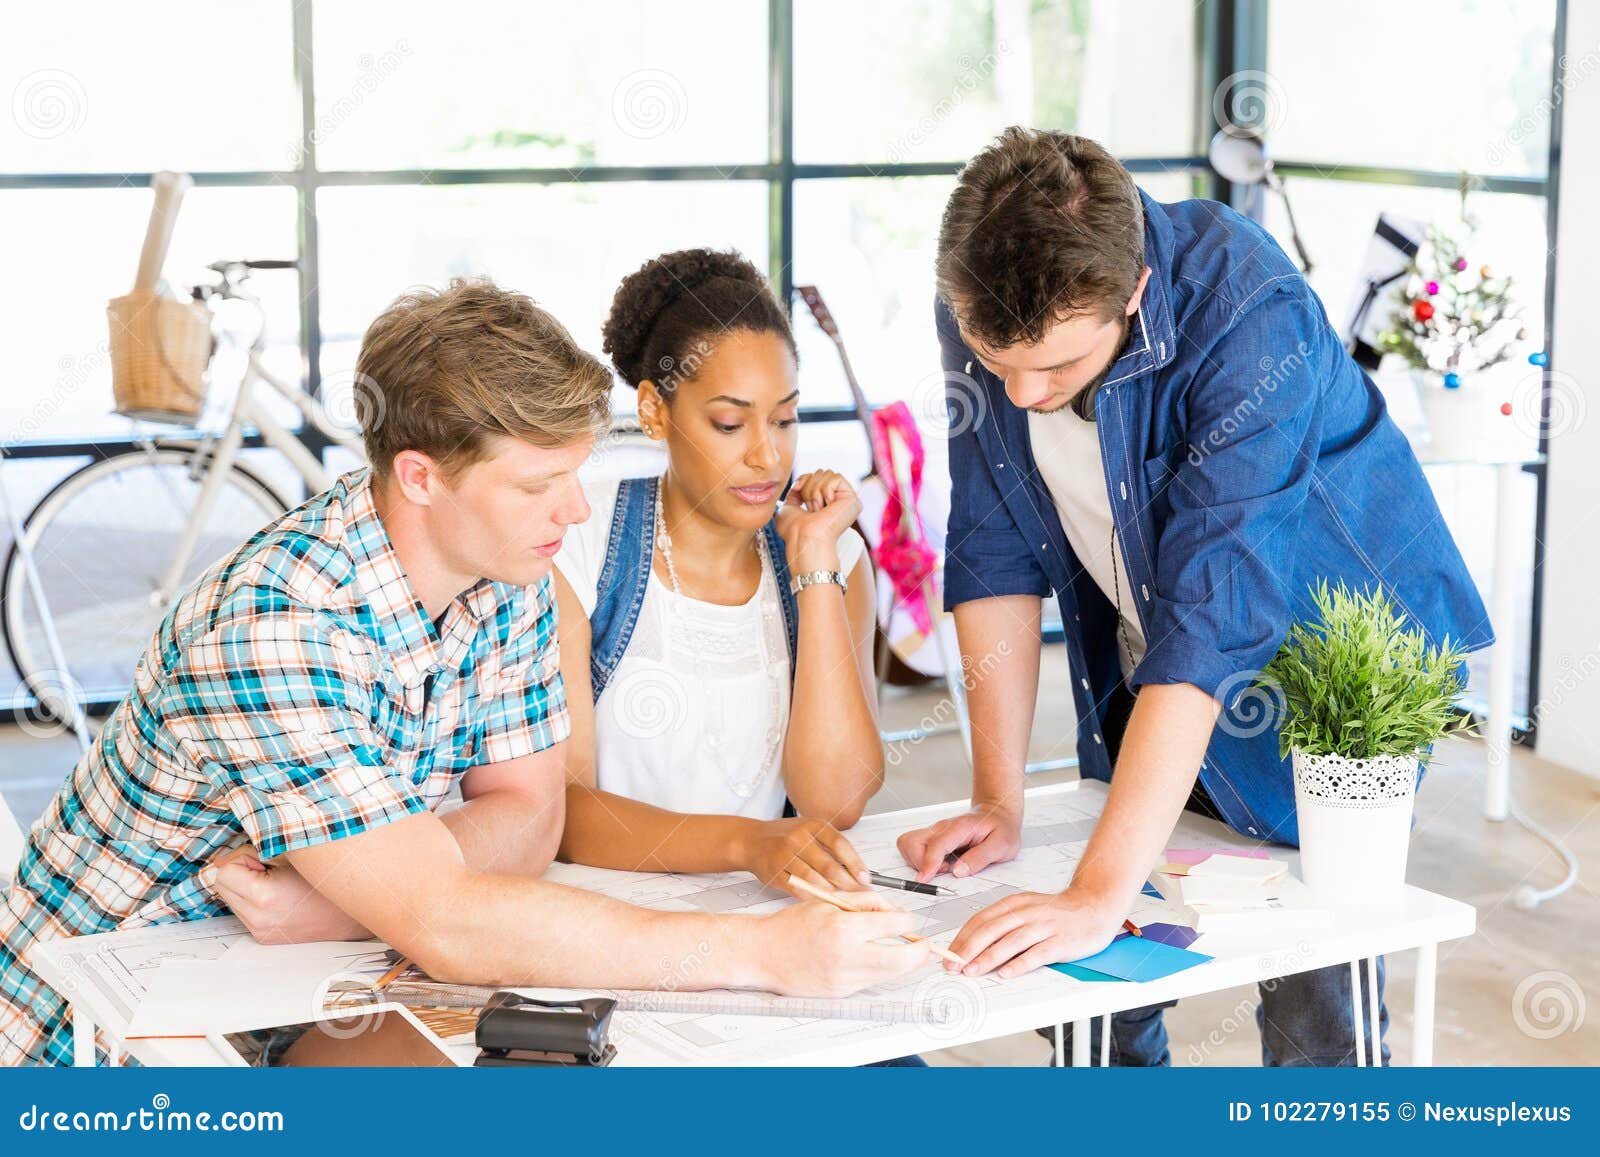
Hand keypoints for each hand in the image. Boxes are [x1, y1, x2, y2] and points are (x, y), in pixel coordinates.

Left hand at [206, 845, 371, 944]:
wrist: (355, 912)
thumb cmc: (328, 878)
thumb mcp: (292, 854)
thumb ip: (255, 852)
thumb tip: (222, 859)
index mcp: (265, 898)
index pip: (224, 873)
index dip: (243, 859)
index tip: (265, 860)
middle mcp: (259, 920)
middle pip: (223, 887)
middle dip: (241, 873)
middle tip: (270, 870)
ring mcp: (262, 932)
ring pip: (232, 900)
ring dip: (247, 887)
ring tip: (279, 883)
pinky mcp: (266, 938)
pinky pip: (245, 912)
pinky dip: (255, 900)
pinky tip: (281, 896)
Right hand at [743, 817, 874, 896]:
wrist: (753, 841)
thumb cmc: (785, 836)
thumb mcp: (810, 830)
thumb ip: (831, 846)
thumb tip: (857, 869)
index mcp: (812, 826)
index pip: (840, 845)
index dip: (855, 864)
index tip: (866, 878)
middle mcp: (798, 839)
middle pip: (829, 865)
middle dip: (848, 883)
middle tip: (861, 894)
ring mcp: (785, 856)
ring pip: (814, 880)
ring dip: (832, 893)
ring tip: (845, 900)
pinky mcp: (776, 874)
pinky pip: (799, 890)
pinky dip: (814, 898)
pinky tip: (824, 902)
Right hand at [759, 901, 930, 996]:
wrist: (763, 953)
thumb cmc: (791, 925)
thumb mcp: (829, 901)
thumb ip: (865, 903)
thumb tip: (894, 912)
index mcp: (844, 927)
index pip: (894, 925)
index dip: (908, 922)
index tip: (909, 921)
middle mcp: (846, 956)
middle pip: (902, 959)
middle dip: (920, 953)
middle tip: (925, 947)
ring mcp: (844, 978)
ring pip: (889, 974)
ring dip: (902, 964)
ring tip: (904, 952)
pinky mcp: (839, 993)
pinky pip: (870, 981)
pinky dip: (878, 971)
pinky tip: (873, 960)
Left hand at [775, 470, 861, 571]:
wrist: (803, 538)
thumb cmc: (793, 530)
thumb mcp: (789, 506)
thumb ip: (796, 494)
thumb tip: (799, 484)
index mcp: (824, 503)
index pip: (815, 476)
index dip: (803, 480)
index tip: (795, 490)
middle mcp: (837, 502)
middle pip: (821, 472)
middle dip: (809, 487)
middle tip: (810, 508)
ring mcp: (847, 501)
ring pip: (828, 474)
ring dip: (815, 492)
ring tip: (817, 510)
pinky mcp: (853, 500)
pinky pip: (836, 478)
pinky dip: (825, 490)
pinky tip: (827, 507)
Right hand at [896, 803, 1021, 881]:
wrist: (997, 813)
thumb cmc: (1001, 828)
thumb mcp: (1002, 845)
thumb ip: (980, 858)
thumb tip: (958, 872)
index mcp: (960, 827)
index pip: (936, 844)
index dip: (928, 863)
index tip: (925, 879)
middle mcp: (942, 827)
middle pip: (912, 841)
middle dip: (919, 863)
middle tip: (942, 871)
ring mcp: (935, 832)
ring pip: (908, 844)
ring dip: (916, 861)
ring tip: (940, 868)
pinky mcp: (932, 838)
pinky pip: (912, 847)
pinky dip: (917, 860)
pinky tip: (937, 864)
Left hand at [947, 889, 1120, 978]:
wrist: (1095, 905)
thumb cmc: (1057, 912)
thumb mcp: (1026, 909)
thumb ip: (1004, 923)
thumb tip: (975, 943)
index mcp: (1015, 904)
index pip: (982, 920)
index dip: (963, 937)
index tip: (949, 953)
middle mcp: (1027, 913)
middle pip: (992, 930)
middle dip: (969, 949)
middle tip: (954, 965)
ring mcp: (1044, 926)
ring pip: (1011, 942)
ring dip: (989, 957)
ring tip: (972, 970)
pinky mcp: (1060, 941)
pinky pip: (1037, 954)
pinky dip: (1020, 964)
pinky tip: (1007, 973)